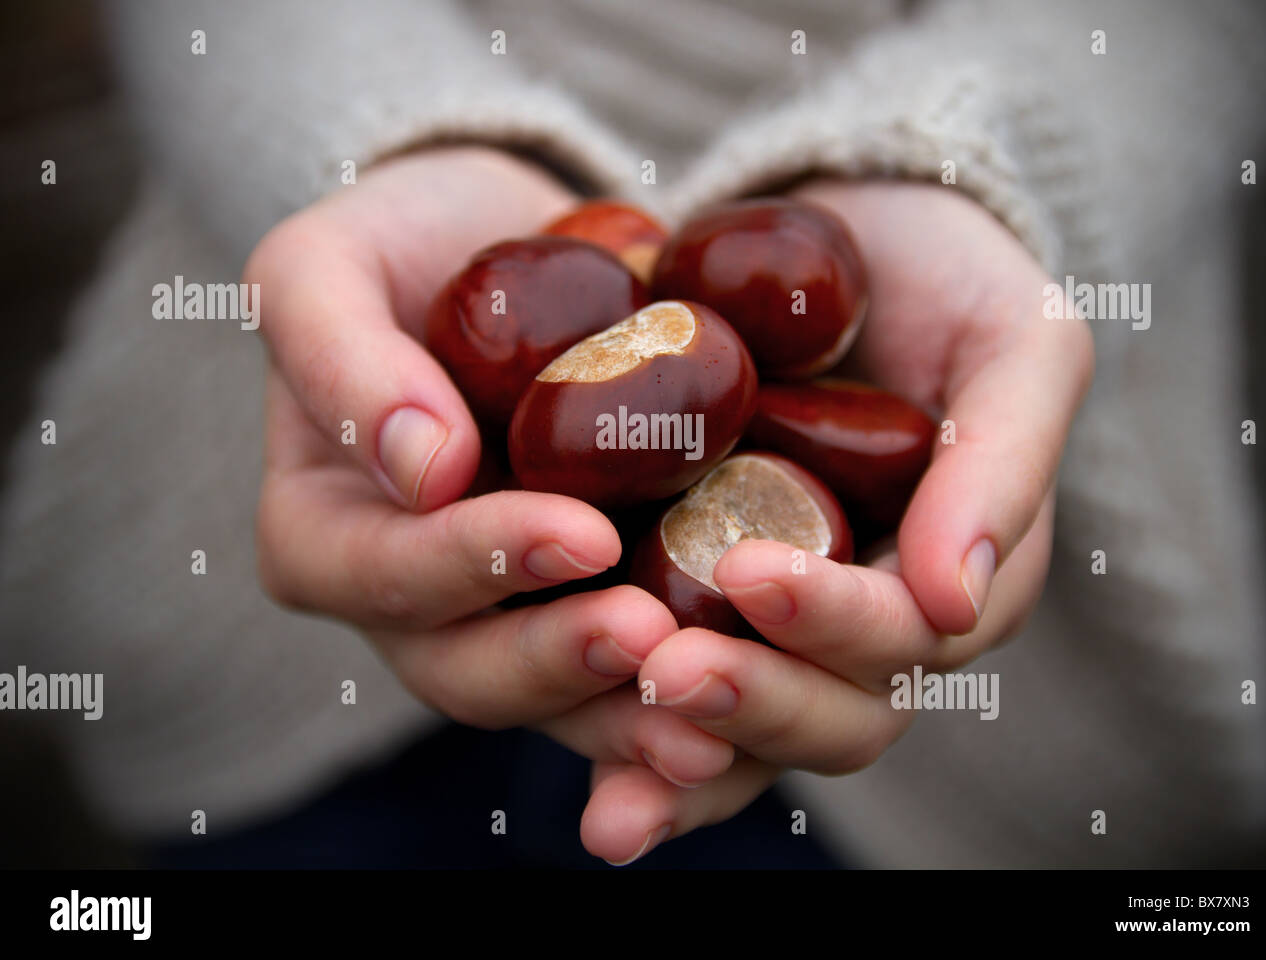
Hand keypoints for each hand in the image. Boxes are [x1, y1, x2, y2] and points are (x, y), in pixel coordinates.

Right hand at [246, 148, 735, 822]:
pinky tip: (756, 693)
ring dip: (630, 714)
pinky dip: (686, 695)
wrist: (515, 251)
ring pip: (558, 700)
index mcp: (322, 536)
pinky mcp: (592, 606)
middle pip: (467, 671)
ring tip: (712, 709)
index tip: (578, 532)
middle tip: (653, 635)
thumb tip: (424, 471)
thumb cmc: (399, 245)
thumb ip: (337, 355)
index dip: (470, 566)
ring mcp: (505, 616)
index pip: (379, 575)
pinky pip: (631, 675)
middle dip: (560, 660)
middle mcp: (410, 602)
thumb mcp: (325, 265)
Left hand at [579, 180, 1093, 863]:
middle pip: (831, 716)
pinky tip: (585, 796)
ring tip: (612, 793)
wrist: (844, 233)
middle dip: (756, 705)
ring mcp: (777, 624)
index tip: (752, 573)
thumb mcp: (1019, 340)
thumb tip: (954, 602)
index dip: (836, 622)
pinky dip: (628, 747)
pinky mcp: (691, 599)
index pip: (904, 637)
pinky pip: (666, 693)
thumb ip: (1004, 460)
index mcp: (950, 578)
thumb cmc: (948, 280)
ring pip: (748, 738)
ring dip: (683, 764)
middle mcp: (863, 622)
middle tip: (667, 674)